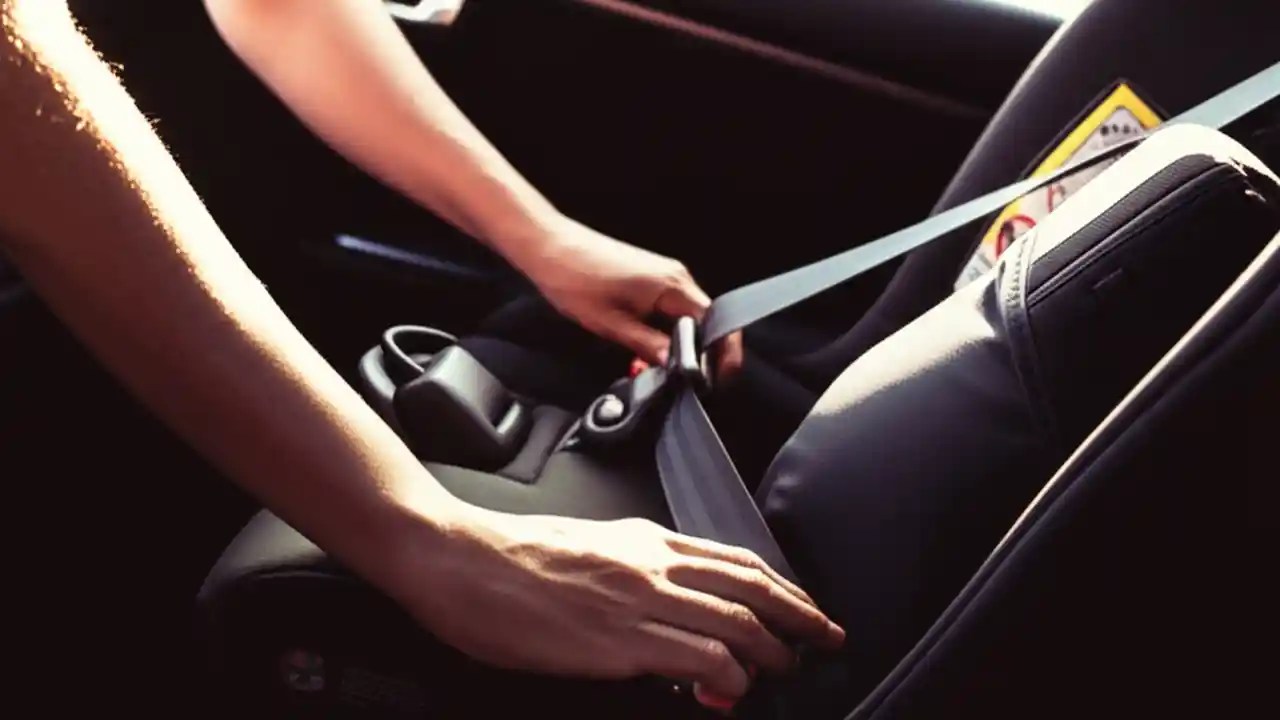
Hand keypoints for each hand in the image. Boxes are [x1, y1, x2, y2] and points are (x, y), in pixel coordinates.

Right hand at [390, 509, 843, 703]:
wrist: (463, 560)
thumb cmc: (515, 558)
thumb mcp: (591, 547)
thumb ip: (636, 568)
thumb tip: (671, 600)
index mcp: (646, 540)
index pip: (736, 559)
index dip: (783, 585)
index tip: (807, 606)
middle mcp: (652, 564)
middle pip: (752, 587)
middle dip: (799, 616)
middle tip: (827, 638)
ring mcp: (638, 601)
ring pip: (735, 622)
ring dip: (771, 650)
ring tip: (785, 668)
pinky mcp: (618, 640)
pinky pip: (697, 657)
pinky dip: (726, 675)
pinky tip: (730, 689)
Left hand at [512, 215, 743, 381]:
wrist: (548, 246)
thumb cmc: (573, 278)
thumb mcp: (611, 324)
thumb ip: (648, 346)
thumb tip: (675, 367)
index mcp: (672, 286)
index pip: (716, 323)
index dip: (720, 355)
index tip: (713, 380)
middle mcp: (675, 277)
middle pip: (704, 323)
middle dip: (697, 355)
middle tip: (683, 382)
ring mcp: (663, 276)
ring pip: (686, 319)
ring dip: (677, 346)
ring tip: (658, 370)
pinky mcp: (649, 279)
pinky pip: (670, 312)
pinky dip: (664, 334)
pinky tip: (644, 352)